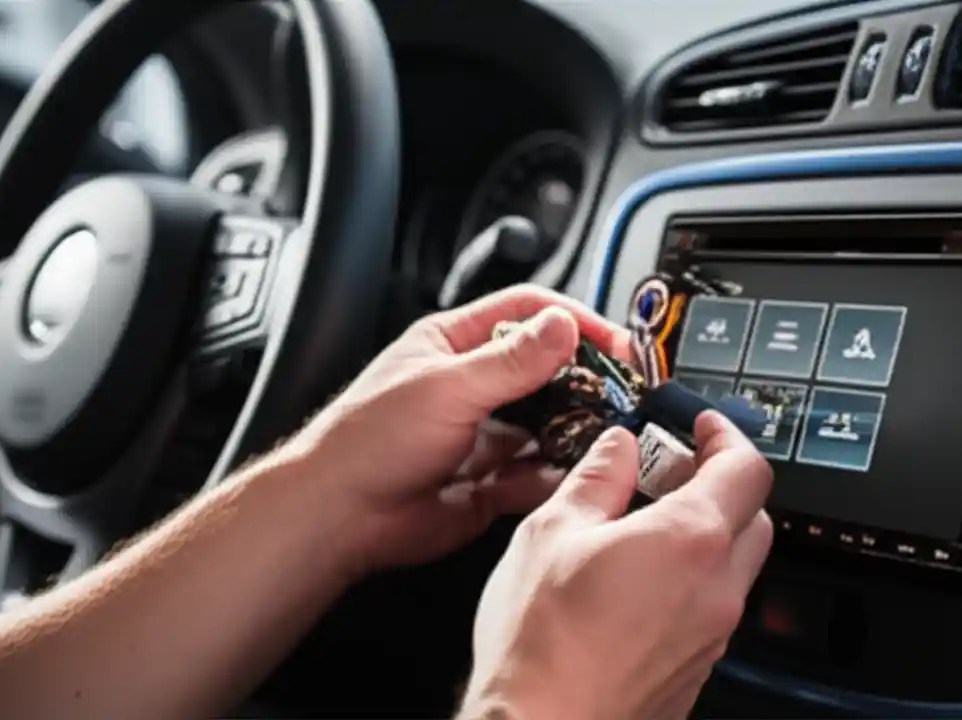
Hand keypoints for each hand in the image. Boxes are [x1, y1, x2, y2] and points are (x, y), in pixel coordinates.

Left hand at [279, 284, 630, 574]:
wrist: (339, 518)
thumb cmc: (368, 440)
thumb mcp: (447, 387)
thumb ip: (512, 360)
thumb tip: (564, 324)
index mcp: (454, 345)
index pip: (526, 313)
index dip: (572, 320)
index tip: (613, 342)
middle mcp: (472, 387)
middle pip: (545, 372)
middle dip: (583, 382)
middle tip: (622, 394)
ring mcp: (482, 435)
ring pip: (546, 426)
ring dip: (574, 431)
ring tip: (605, 437)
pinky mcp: (488, 483)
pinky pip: (535, 474)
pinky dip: (555, 475)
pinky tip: (570, 475)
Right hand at [459, 412, 773, 719]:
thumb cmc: (541, 643)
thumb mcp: (551, 533)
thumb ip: (596, 478)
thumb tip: (617, 446)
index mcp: (690, 541)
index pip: (746, 468)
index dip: (728, 436)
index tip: (702, 425)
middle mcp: (717, 588)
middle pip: (754, 515)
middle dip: (721, 483)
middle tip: (672, 471)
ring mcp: (713, 634)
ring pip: (736, 564)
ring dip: (707, 534)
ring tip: (645, 526)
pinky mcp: (697, 668)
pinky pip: (713, 606)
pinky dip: (693, 578)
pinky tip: (638, 580)